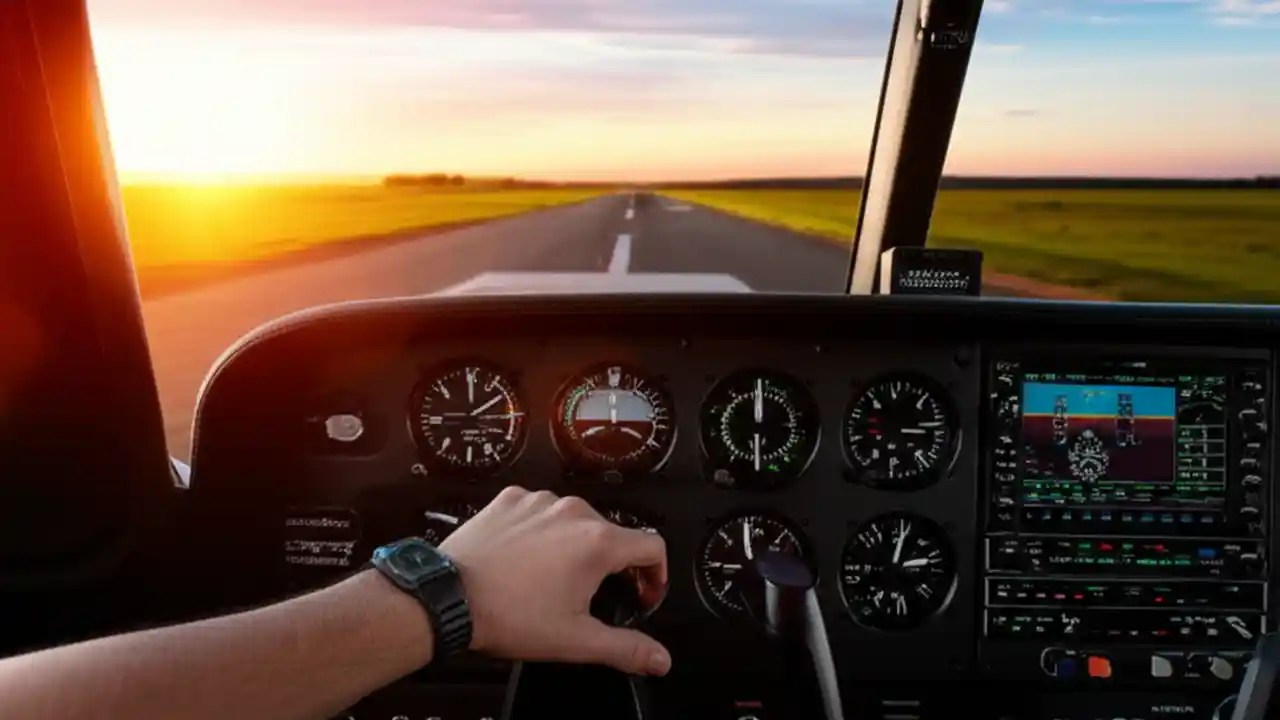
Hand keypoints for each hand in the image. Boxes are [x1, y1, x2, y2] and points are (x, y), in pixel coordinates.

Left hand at [439, 487, 671, 675]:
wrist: (447, 598)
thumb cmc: (510, 616)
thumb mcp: (575, 640)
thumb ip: (626, 649)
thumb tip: (660, 659)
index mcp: (598, 541)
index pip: (652, 546)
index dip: (656, 574)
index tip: (642, 595)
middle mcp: (573, 511)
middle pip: (613, 533)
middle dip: (612, 565)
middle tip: (593, 596)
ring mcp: (539, 501)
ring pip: (575, 520)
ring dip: (574, 546)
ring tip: (553, 579)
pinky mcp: (510, 499)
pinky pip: (540, 511)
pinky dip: (541, 531)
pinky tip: (525, 558)